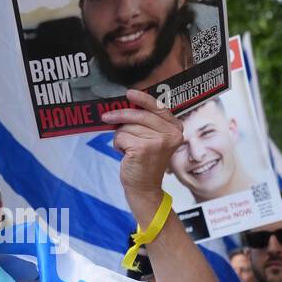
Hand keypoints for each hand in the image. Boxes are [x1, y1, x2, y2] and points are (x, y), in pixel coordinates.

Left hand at [101, 90, 183, 219]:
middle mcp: (171, 134)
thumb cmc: (146, 162)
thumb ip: (147, 122)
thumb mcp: (153, 139)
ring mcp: (158, 141)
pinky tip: (126, 154)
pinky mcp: (143, 148)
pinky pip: (120, 136)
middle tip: (106, 117)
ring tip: (128, 149)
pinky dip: (118, 145)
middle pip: (139, 115)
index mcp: (175, 128)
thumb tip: (126, 105)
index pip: (158, 107)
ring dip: (121, 137)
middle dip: (120, 115)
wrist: (145, 188)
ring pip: (127, 127)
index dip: (142, 99)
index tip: (129, 93)